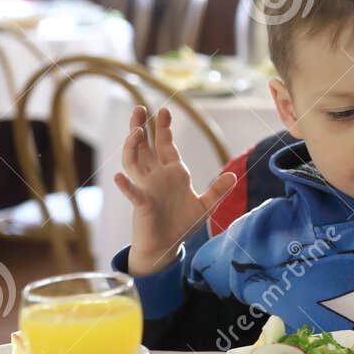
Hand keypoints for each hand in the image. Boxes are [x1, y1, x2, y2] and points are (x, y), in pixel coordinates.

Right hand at [116, 106, 236, 275]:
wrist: (167, 246)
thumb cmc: (182, 224)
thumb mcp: (205, 206)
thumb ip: (217, 191)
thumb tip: (233, 176)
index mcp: (173, 173)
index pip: (165, 145)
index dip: (163, 128)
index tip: (164, 110)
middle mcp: (156, 176)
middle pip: (145, 147)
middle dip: (141, 127)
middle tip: (139, 108)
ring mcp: (146, 188)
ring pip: (134, 162)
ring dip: (132, 148)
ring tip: (135, 132)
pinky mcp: (141, 204)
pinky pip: (132, 192)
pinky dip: (126, 186)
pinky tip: (120, 178)